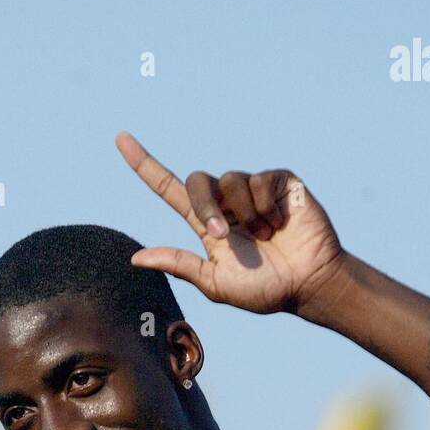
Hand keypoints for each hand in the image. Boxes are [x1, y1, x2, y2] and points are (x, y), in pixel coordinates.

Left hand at [115, 131, 345, 314]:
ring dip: (245, 214)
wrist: (308, 284)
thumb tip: (136, 258)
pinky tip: (280, 223)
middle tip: (222, 234)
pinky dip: (266, 205)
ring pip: (230, 180)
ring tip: (266, 236)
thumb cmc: (266, 290)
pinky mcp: (279, 181)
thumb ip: (179, 264)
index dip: (145, 165)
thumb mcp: (215, 282)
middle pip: (197, 181)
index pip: (170, 190)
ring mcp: (253, 190)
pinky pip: (260, 180)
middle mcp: (227, 203)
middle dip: (205, 206)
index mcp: (207, 225)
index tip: (120, 139)